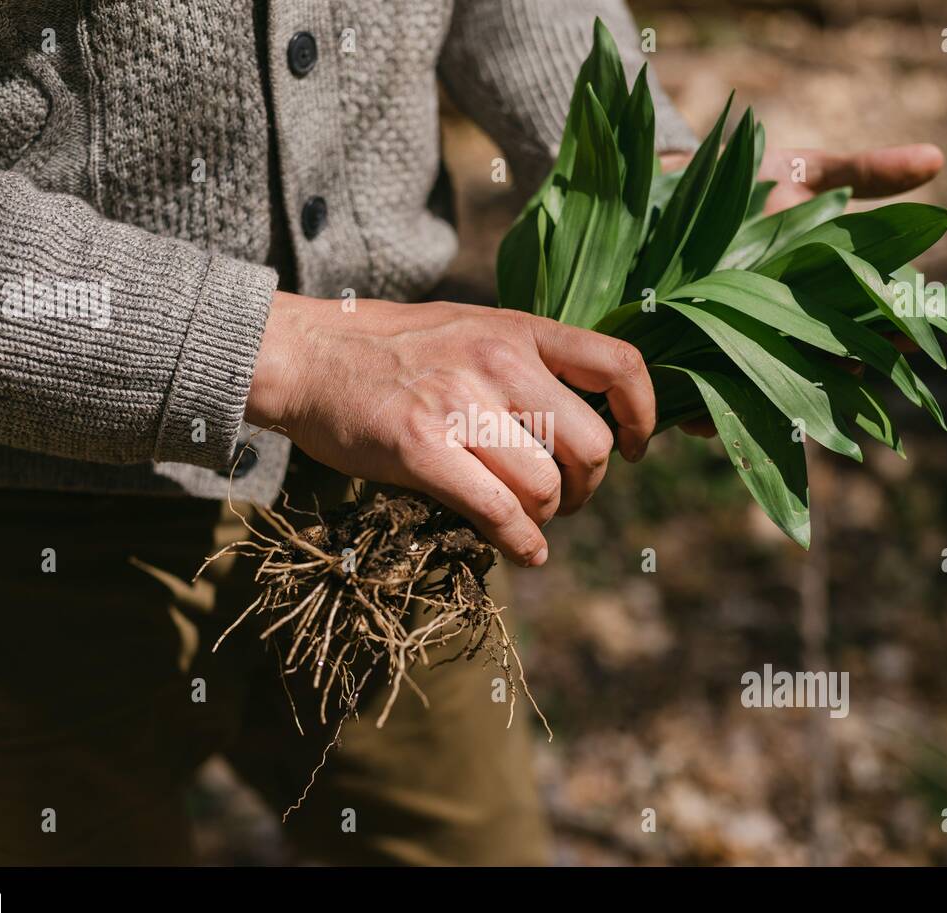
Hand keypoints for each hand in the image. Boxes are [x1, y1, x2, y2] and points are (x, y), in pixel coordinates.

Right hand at [246, 293, 655, 565]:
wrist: (305, 355)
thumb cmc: (388, 350)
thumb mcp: (469, 328)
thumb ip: (523, 363)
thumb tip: (575, 421)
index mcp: (517, 329)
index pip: (618, 365)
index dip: (640, 416)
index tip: (631, 449)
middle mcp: (498, 362)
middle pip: (589, 445)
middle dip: (587, 487)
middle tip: (566, 500)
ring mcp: (460, 405)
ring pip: (546, 487)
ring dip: (547, 518)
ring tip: (530, 521)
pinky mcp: (422, 449)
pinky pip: (498, 512)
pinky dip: (520, 544)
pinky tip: (521, 551)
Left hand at [660, 143, 943, 436]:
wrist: (669, 182)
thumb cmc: (743, 179)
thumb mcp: (806, 170)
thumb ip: (866, 173)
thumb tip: (936, 157)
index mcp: (814, 296)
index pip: (862, 324)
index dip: (891, 332)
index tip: (913, 336)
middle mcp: (779, 327)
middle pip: (817, 369)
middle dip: (834, 383)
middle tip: (843, 386)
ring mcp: (734, 340)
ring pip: (761, 390)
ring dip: (765, 409)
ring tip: (778, 418)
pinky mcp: (685, 346)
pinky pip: (697, 390)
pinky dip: (700, 408)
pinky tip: (697, 422)